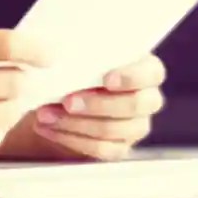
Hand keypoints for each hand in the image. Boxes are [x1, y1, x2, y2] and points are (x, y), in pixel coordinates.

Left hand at [13, 55, 166, 161]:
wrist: (56, 99)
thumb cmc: (71, 68)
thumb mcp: (77, 54)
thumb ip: (83, 51)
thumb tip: (63, 48)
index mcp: (144, 69)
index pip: (152, 73)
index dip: (131, 77)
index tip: (106, 79)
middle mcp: (147, 99)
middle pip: (135, 105)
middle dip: (97, 104)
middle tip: (66, 101)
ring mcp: (135, 126)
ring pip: (113, 130)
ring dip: (75, 123)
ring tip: (45, 114)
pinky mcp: (119, 148)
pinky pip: (101, 150)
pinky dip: (70, 138)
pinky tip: (48, 128)